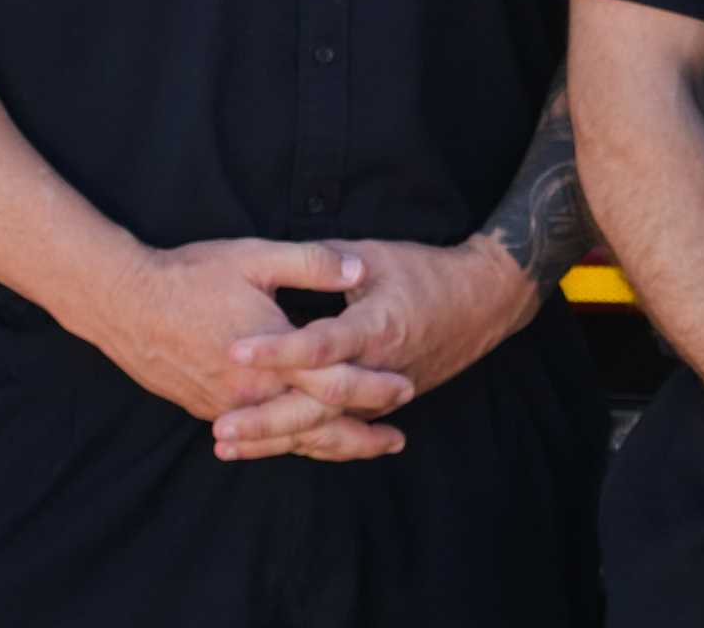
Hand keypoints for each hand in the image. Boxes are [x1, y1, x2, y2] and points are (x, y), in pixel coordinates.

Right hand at [67, 238, 411, 424]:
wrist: (124, 303)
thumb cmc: (192, 276)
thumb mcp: (256, 257)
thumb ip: (311, 263)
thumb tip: (357, 268)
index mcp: (271, 355)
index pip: (334, 380)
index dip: (373, 386)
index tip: (406, 386)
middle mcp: (251, 392)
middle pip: (316, 425)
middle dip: (360, 434)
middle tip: (396, 440)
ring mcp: (226, 406)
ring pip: (286, 438)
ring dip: (328, 447)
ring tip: (362, 449)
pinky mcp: (207, 409)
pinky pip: (257, 436)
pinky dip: (287, 444)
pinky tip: (304, 443)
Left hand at [214, 235, 539, 460]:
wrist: (482, 303)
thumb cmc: (427, 273)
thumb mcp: (377, 255)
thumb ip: (326, 261)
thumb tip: (282, 264)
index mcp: (377, 327)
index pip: (321, 345)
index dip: (278, 349)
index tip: (235, 350)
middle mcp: (379, 370)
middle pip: (318, 406)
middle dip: (267, 420)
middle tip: (221, 426)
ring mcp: (382, 396)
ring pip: (326, 429)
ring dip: (276, 439)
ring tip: (227, 444)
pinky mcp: (382, 406)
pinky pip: (340, 432)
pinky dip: (302, 443)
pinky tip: (265, 449)